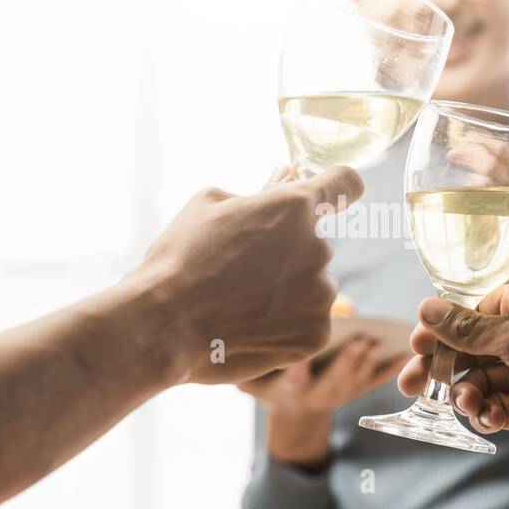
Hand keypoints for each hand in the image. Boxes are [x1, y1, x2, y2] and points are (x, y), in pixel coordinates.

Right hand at [127, 164, 363, 384]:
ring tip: (238, 304)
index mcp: (296, 206)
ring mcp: (321, 294)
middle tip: (239, 270)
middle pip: (313, 244)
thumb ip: (260, 191)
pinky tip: (249, 328)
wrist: (163, 324)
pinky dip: (286, 326)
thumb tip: (288, 174)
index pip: (346, 183)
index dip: (340, 187)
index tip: (336, 195)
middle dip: (286, 252)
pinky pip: (309, 323)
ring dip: (287, 291)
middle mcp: (319, 247)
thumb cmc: (180, 258)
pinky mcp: (317, 334)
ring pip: (312, 286)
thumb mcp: (210, 206)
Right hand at [240, 337, 407, 464]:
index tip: (304, 350)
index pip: (294, 377)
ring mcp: (339, 396)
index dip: (299, 365)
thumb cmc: (269, 378)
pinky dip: (389, 369)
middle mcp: (316, 396)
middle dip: (346, 363)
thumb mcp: (255, 372)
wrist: (292, 410)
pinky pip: (375, 382)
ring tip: (376, 344)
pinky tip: (402, 354)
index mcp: (289, 388)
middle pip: (333, 382)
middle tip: (358, 342)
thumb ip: (258, 354)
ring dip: (367, 364)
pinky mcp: (356, 392)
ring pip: (356, 382)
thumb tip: (262, 328)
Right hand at [397, 279, 508, 456]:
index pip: (469, 314)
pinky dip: (489, 415)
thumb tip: (426, 308)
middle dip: (441, 369)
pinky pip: (501, 409)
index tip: (415, 348)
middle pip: (469, 350)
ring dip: (467, 394)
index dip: (439, 332)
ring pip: (482, 382)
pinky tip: (489, 420)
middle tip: (410, 386)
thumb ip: (470, 329)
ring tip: (469, 404)